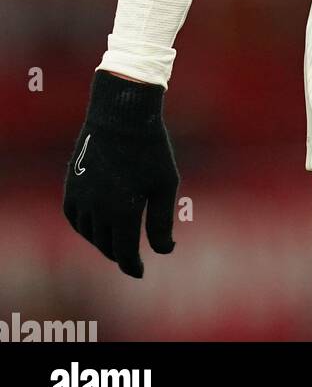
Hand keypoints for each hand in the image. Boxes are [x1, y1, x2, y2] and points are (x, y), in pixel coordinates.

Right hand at [63, 70, 178, 278]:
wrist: (120, 115)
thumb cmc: (150, 149)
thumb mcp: (165, 184)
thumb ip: (162, 222)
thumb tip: (165, 251)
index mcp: (123, 212)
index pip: (125, 254)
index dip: (133, 266)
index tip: (139, 271)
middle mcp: (98, 210)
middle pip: (107, 247)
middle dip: (120, 254)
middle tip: (131, 256)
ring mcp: (81, 198)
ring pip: (90, 234)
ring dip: (103, 241)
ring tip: (118, 239)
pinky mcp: (71, 187)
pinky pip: (75, 218)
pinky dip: (86, 227)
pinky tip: (98, 224)